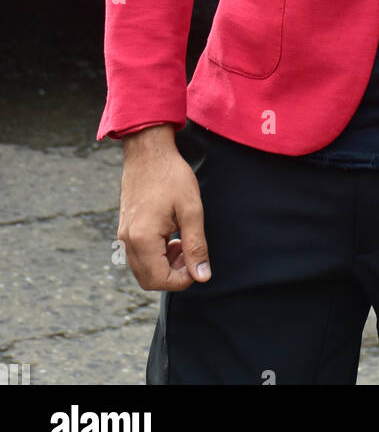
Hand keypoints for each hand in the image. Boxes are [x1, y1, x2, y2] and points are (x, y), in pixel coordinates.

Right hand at [117, 125, 211, 290]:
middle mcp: (127, 241)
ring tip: (183, 243)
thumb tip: (203, 276)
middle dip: (174, 275)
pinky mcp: (125, 230)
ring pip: (143, 271)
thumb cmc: (171, 176)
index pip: (160, 280)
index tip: (198, 262)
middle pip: (149, 280)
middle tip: (192, 253)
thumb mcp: (191, 209)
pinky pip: (139, 257)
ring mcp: (123, 236)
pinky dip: (156, 257)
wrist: (148, 152)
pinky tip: (171, 238)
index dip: (183, 279)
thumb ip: (196, 245)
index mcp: (142, 238)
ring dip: (165, 266)